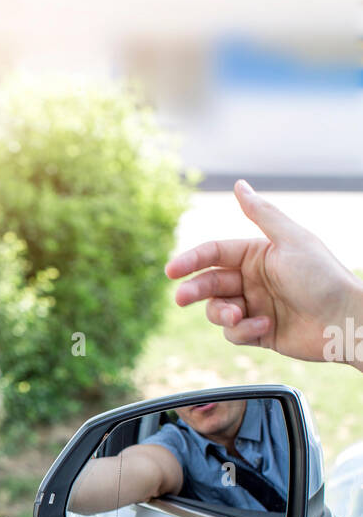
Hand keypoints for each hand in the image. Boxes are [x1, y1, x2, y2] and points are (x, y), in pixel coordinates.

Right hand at [166, 180, 362, 364]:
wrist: (343, 320)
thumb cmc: (322, 277)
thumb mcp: (290, 240)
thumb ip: (261, 213)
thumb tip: (239, 184)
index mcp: (257, 254)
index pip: (214, 253)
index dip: (191, 260)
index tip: (172, 271)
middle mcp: (253, 278)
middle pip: (209, 283)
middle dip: (194, 291)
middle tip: (181, 298)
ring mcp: (254, 305)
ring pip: (217, 311)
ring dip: (222, 314)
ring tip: (239, 316)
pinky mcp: (259, 331)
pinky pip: (234, 332)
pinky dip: (243, 330)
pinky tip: (264, 326)